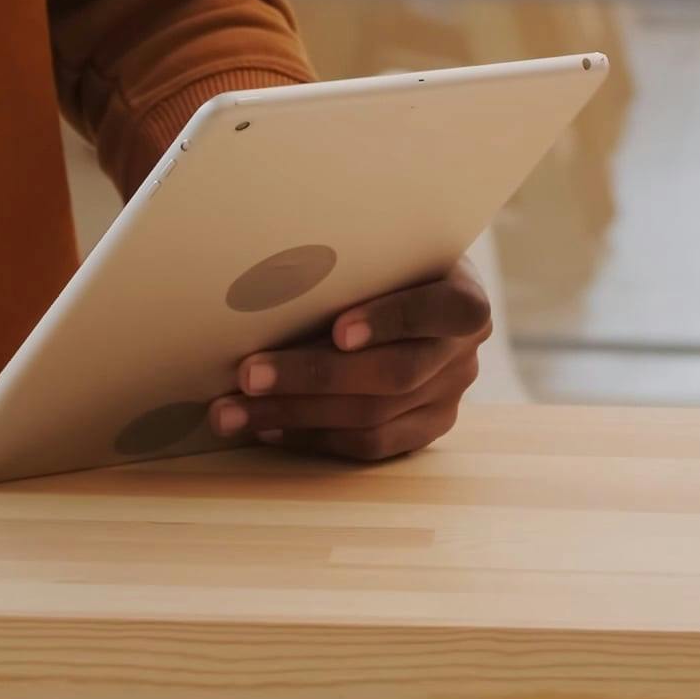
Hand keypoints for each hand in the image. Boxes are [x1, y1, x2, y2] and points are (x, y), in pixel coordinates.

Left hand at [210, 262, 489, 461]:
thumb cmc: (383, 262)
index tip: (338, 330)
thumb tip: (269, 284)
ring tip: (234, 412)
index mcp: (465, 299)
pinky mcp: (424, 429)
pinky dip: (313, 438)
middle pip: (393, 373)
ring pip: (373, 417)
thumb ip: (354, 268)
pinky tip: (267, 429)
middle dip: (313, 377)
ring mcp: (448, 397)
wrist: (414, 289)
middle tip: (248, 375)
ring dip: (295, 415)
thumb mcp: (382, 252)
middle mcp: (462, 353)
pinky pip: (369, 446)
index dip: (391, 321)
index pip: (442, 310)